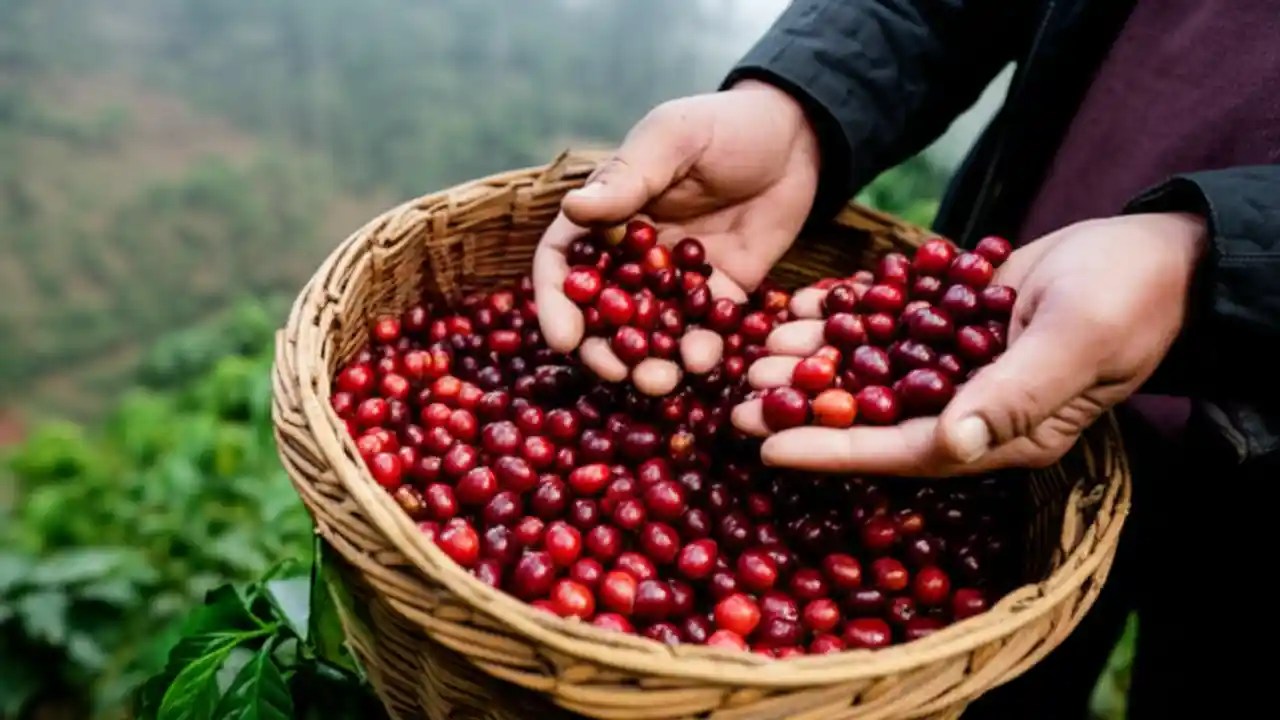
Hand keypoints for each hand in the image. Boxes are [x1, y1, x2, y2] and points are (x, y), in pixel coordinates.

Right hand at [534, 80, 820, 394]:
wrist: (799, 137)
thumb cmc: (726, 125)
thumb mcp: (674, 137)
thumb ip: (630, 177)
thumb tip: (576, 208)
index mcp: (607, 213)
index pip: (565, 262)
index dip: (556, 302)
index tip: (563, 338)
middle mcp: (633, 254)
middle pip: (601, 312)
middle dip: (603, 348)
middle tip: (615, 373)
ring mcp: (675, 279)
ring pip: (650, 331)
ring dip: (649, 362)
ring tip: (659, 382)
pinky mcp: (718, 292)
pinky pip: (703, 329)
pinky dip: (700, 350)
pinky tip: (703, 362)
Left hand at [733, 213, 1208, 475]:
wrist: (1158, 251)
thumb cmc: (1132, 297)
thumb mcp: (1078, 341)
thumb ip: (1015, 393)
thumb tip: (954, 442)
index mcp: (1001, 432)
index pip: (904, 452)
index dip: (834, 451)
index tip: (768, 449)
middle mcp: (970, 406)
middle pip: (872, 414)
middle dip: (803, 408)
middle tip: (733, 401)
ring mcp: (958, 365)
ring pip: (870, 368)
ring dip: (811, 359)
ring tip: (748, 350)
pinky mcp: (953, 324)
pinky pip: (888, 324)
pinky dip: (846, 314)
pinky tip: (798, 305)